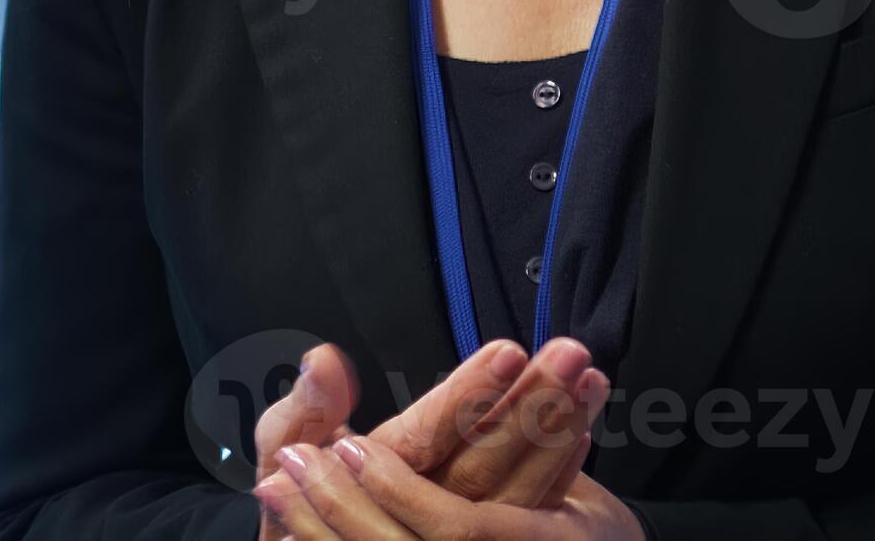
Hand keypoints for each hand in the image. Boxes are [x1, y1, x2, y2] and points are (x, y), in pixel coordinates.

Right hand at [254, 339, 606, 538]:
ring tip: (590, 377)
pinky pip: (530, 512)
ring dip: (557, 429)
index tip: (508, 352)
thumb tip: (324, 359)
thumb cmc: (298, 490)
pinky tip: (585, 427)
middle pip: (484, 464)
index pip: (425, 442)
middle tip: (571, 353)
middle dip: (532, 405)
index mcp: (372, 483)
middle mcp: (422, 515)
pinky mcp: (485, 537)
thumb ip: (306, 407)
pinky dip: (561, 471)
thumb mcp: (284, 447)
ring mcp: (458, 534)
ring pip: (517, 487)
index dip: (467, 399)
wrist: (324, 540)